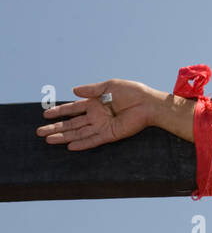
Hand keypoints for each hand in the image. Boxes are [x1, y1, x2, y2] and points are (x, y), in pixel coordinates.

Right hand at [36, 79, 159, 150]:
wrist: (149, 103)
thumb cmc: (133, 92)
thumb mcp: (109, 86)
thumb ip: (91, 90)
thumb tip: (73, 91)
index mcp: (96, 104)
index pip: (73, 109)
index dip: (59, 111)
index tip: (45, 114)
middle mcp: (97, 116)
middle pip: (72, 123)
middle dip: (56, 127)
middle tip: (40, 132)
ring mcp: (102, 126)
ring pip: (78, 133)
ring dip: (63, 136)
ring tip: (48, 139)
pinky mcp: (110, 134)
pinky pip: (93, 140)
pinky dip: (82, 143)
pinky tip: (69, 146)